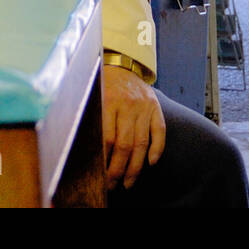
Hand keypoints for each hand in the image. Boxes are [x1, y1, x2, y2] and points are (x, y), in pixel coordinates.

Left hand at [102, 63, 165, 190]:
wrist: (121, 63)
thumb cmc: (103, 86)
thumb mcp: (93, 98)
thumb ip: (93, 121)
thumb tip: (89, 153)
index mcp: (108, 102)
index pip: (107, 139)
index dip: (105, 161)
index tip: (101, 177)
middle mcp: (127, 104)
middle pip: (124, 145)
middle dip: (118, 170)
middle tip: (114, 185)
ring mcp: (144, 106)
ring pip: (141, 142)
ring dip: (136, 167)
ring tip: (129, 182)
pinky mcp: (156, 106)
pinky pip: (159, 131)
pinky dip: (157, 149)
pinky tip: (151, 163)